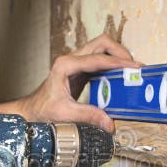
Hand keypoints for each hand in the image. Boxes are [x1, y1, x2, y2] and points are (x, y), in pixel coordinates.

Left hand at [0, 34, 139, 132]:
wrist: (32, 110)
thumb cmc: (42, 109)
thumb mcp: (65, 113)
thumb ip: (88, 116)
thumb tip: (110, 123)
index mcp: (66, 65)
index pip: (97, 58)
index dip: (118, 62)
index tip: (134, 68)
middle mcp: (71, 59)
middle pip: (102, 43)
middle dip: (120, 52)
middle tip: (134, 67)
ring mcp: (76, 63)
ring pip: (102, 49)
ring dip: (118, 57)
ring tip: (132, 71)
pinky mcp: (81, 70)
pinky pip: (101, 61)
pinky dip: (113, 66)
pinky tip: (122, 77)